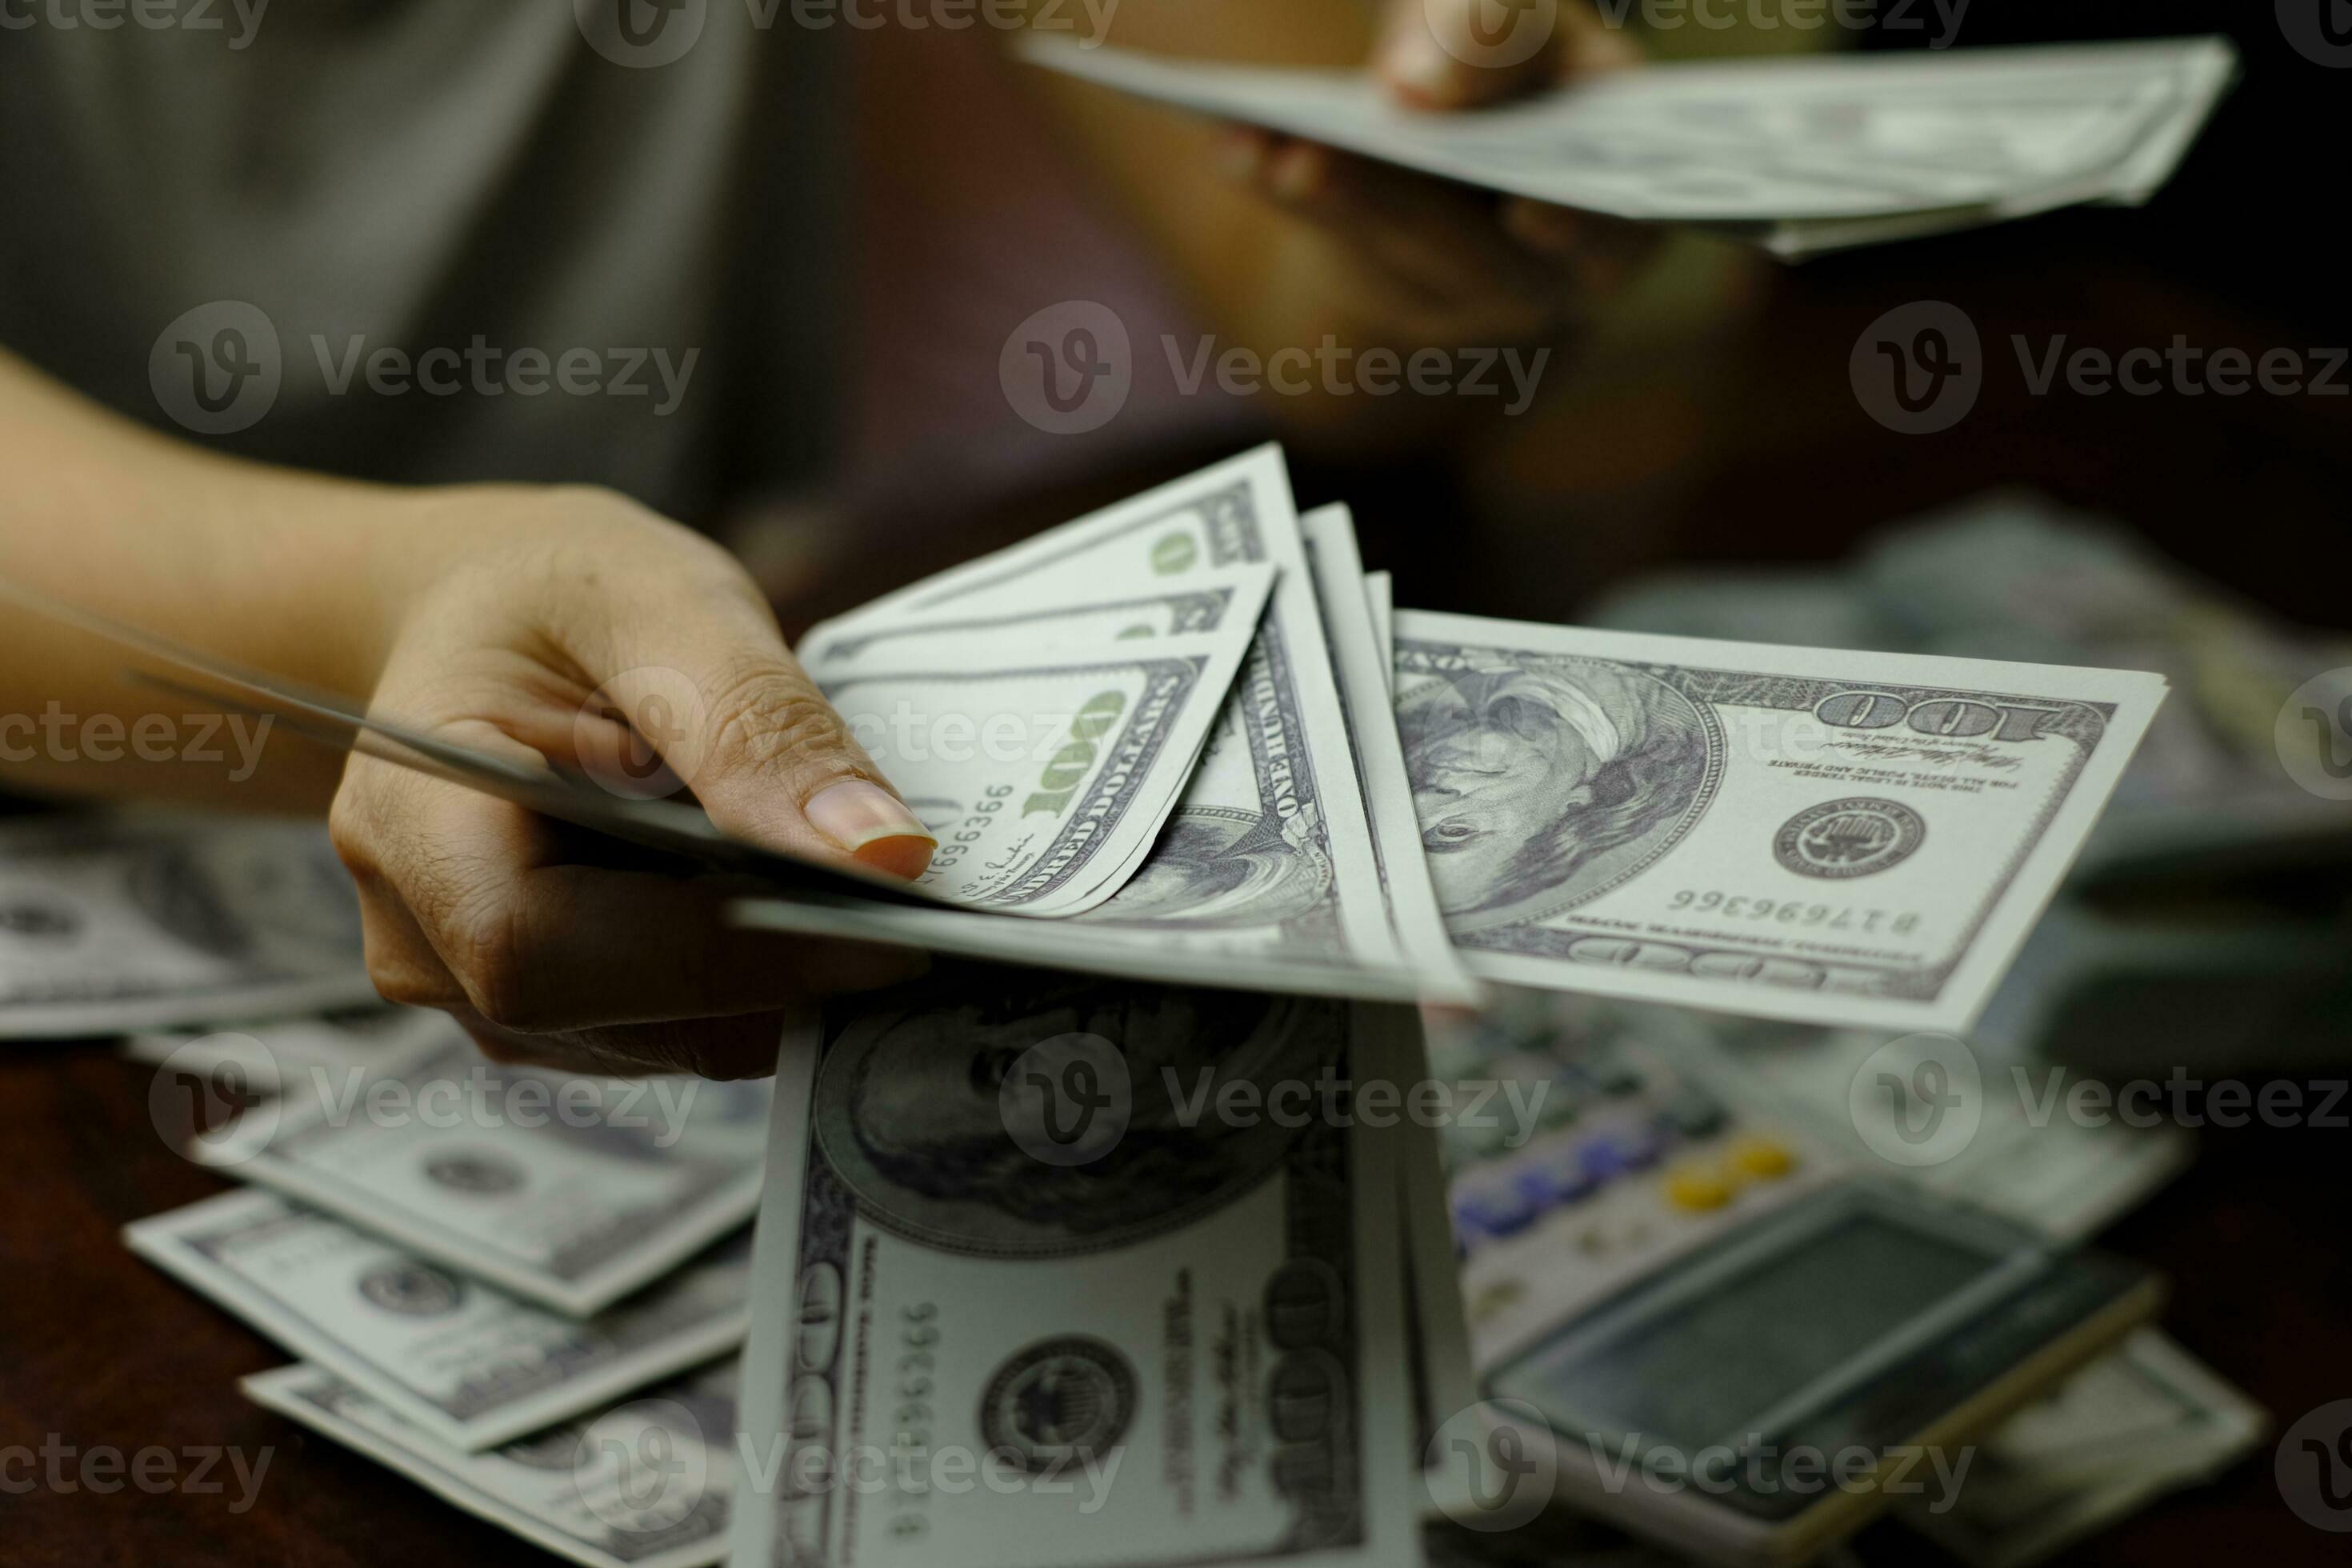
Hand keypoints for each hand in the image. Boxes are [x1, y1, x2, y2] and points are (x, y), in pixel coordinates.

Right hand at [328, 486, 936, 1078]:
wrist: (491, 611)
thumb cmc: (555, 592)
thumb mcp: (660, 602)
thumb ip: (758, 722)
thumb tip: (881, 855)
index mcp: (412, 819)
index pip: (543, 950)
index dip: (722, 961)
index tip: (889, 931)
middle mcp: (422, 934)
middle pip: (614, 1014)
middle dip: (779, 974)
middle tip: (925, 919)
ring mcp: (481, 989)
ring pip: (665, 1037)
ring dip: (783, 984)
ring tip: (873, 896)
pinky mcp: (558, 1008)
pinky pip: (681, 1025)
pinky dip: (765, 979)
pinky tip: (817, 908)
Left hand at [1219, 0, 1654, 343]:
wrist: (1450, 101)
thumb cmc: (1504, 46)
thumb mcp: (1509, 14)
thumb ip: (1490, 26)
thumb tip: (1416, 92)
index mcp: (1627, 185)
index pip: (1618, 222)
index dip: (1579, 223)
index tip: (1529, 208)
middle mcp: (1562, 264)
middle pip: (1483, 250)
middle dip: (1397, 200)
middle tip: (1317, 158)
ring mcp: (1479, 294)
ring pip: (1402, 258)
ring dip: (1329, 203)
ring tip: (1266, 151)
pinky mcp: (1401, 296)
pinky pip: (1339, 251)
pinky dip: (1283, 194)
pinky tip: (1238, 151)